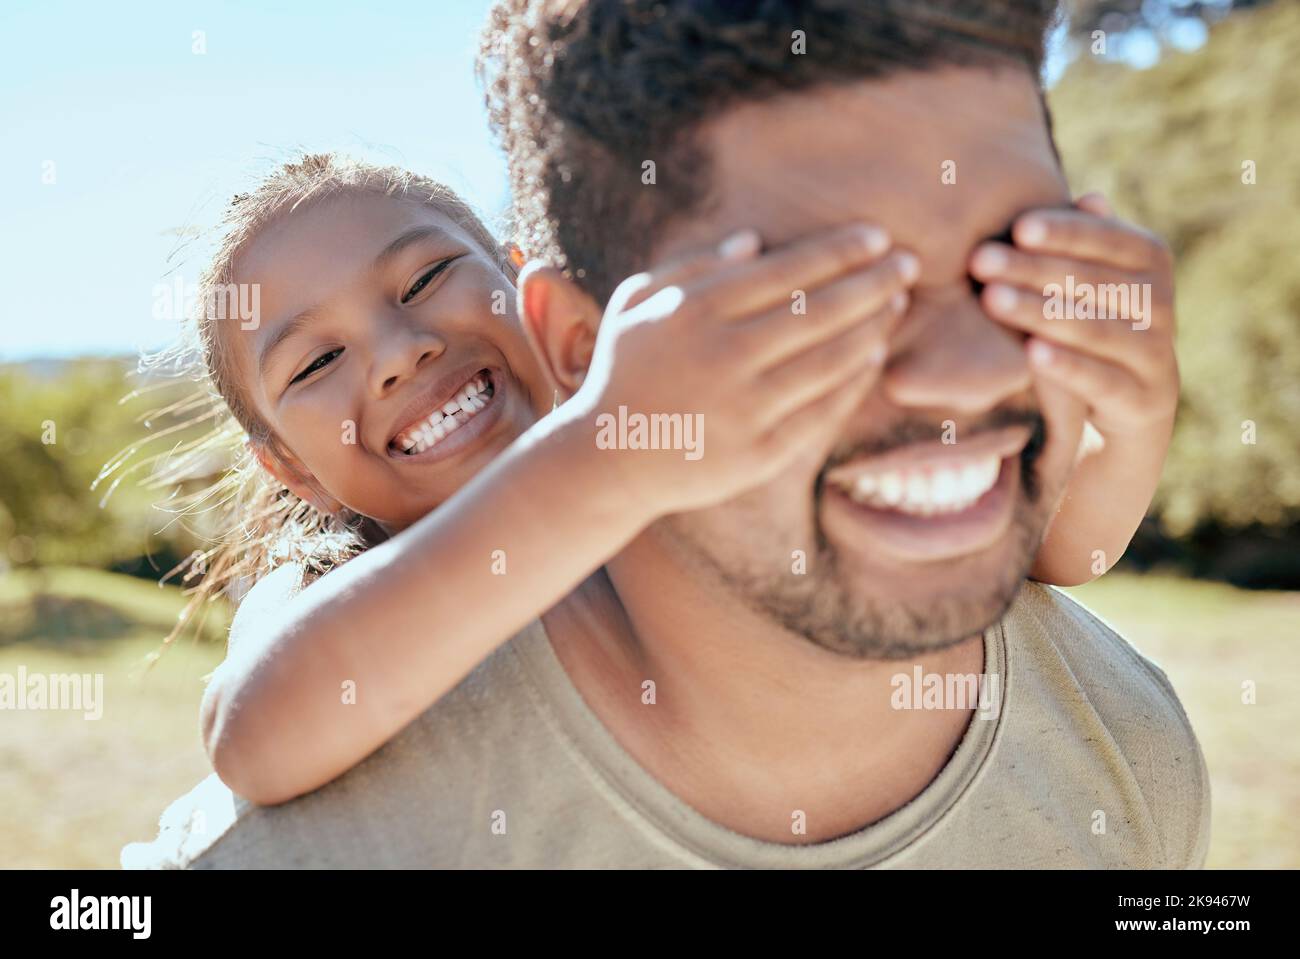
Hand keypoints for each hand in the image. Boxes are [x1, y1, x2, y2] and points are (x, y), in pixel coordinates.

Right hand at [573, 222, 918, 514]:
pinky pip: (824, 411)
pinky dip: (855, 381)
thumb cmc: (625, 371)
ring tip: (897, 307)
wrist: (608, 460)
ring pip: (831, 360)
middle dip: (874, 283)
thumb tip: (755, 242)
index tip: (877, 239)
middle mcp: (724, 356)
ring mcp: (745, 409)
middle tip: (910, 265)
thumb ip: (691, 267)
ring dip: (873, 328)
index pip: (788, 271)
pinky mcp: (760, 454)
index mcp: (695, 311)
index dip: (840, 252)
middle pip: (820, 311)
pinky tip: (873, 356)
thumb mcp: (637, 305)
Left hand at [969, 193, 1178, 443]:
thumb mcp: (1091, 280)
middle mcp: (1161, 302)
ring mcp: (1156, 352)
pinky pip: (1101, 380)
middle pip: (1091, 282)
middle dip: (1032, 270)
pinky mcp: (1143, 399)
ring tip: (992, 299)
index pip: (1107, 239)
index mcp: (1150, 261)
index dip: (1064, 232)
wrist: (1126, 402)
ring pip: (1093, 328)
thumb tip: (1088, 199)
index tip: (1018, 228)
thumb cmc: (1093, 320)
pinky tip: (1031, 353)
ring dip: (1039, 312)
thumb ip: (1087, 241)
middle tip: (980, 261)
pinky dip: (1068, 365)